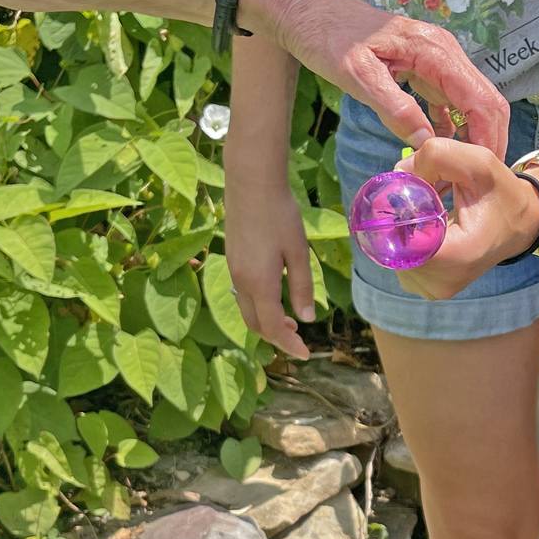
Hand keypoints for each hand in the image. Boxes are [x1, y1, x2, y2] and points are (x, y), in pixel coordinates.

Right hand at [225, 156, 314, 358]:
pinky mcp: (232, 260)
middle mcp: (241, 282)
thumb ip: (302, 287)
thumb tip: (307, 318)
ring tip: (289, 322)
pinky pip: (242, 295)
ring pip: (246, 310)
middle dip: (276, 336)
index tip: (306, 354)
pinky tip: (274, 298)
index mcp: (260, 284)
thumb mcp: (298, 252)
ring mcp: (233, 271)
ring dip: (266, 322)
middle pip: (255, 324)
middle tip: (298, 338)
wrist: (251, 184)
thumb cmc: (280, 215)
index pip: (272, 327)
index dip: (289, 344)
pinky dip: (258, 307)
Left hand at [241, 0, 509, 158]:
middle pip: (487, 102)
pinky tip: (439, 154)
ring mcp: (437, 61)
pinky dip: (451, 129)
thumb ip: (393, 106)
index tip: (485, 173)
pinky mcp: (424, 70)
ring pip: (472, 105)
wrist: (307, 12)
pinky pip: (450, 103)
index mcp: (435, 52)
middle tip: (477, 182)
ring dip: (471, 138)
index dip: (488, 139)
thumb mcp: (356, 74)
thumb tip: (427, 141)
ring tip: (457, 174)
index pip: (481, 100)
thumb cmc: (328, 37)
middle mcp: (445, 53)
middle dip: (488, 142)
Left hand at [393, 138, 538, 299]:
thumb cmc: (500, 193)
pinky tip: (428, 229)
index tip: (413, 190)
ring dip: (402, 227)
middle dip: (400, 215)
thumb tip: (399, 173)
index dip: (399, 210)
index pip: (403, 238)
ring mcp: (434, 290)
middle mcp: (444, 281)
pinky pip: (401, 261)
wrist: (519, 224)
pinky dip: (407, 241)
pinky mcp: (429, 290)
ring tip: (429, 213)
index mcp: (459, 255)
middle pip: (394, 245)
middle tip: (422, 196)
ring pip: (393, 252)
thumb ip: (436, 156)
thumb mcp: (477, 162)